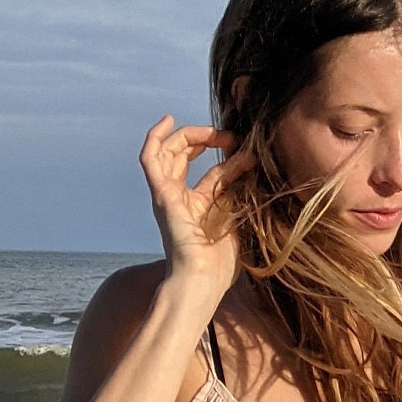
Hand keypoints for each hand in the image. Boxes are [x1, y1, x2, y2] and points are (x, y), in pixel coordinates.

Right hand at [139, 117, 241, 308]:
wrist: (202, 280)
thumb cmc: (221, 263)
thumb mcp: (237, 216)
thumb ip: (240, 187)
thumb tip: (251, 158)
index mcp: (201, 207)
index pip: (211, 172)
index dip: (227, 156)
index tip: (244, 146)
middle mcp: (181, 199)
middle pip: (184, 158)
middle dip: (205, 139)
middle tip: (227, 135)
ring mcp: (167, 196)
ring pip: (168, 153)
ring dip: (187, 136)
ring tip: (208, 130)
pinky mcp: (160, 194)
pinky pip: (150, 159)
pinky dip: (155, 137)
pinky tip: (167, 121)